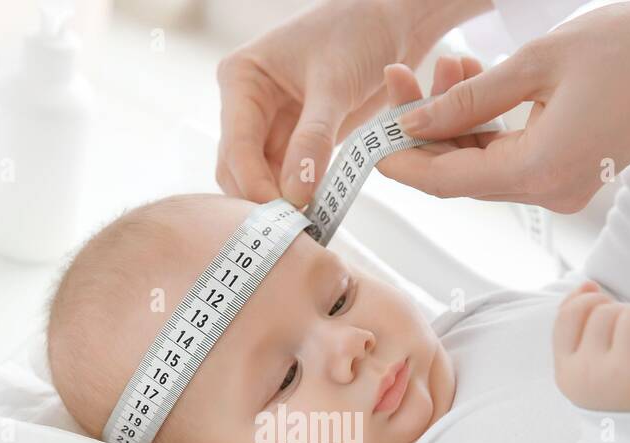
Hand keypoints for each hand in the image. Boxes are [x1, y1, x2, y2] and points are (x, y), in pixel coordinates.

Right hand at [214, 0, 461, 206]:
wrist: (392, 22)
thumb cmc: (359, 33)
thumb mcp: (334, 84)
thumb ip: (314, 139)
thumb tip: (295, 196)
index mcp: (241, 79)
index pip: (237, 146)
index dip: (256, 186)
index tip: (282, 219)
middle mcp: (246, 104)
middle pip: (238, 169)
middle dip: (262, 200)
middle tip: (292, 234)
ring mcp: (268, 125)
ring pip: (260, 179)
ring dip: (280, 205)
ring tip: (306, 230)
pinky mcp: (294, 140)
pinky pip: (287, 179)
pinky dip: (298, 198)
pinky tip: (316, 216)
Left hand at [379, 0, 629, 211]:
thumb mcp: (535, 65)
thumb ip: (468, 101)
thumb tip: (412, 124)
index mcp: (539, 172)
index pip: (446, 181)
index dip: (401, 161)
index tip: (368, 137)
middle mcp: (551, 195)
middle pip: (462, 176)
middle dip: (425, 132)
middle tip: (403, 78)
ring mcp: (564, 190)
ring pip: (484, 167)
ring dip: (456, 125)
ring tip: (448, 66)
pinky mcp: (574, 175)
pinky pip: (513, 160)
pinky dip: (487, 130)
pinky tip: (475, 84)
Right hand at [552, 281, 629, 418]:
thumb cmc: (619, 399)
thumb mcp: (587, 371)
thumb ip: (579, 329)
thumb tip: (587, 284)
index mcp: (567, 372)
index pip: (568, 315)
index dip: (587, 300)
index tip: (603, 308)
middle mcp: (588, 372)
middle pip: (607, 310)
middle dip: (626, 318)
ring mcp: (621, 373)